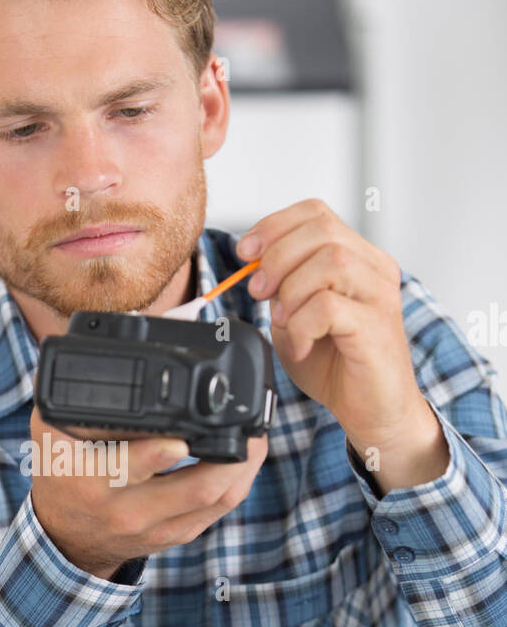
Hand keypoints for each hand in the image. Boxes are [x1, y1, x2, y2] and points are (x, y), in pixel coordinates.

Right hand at [27, 399, 268, 579]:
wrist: (66, 537)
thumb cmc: (63, 475)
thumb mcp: (52, 435)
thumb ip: (72, 398)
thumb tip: (105, 351)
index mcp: (91, 482)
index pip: (128, 468)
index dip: (157, 454)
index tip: (180, 440)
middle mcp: (127, 511)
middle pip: (194, 488)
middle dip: (230, 456)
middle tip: (250, 423)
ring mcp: (157, 528)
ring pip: (216, 499)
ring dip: (245, 465)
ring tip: (257, 432)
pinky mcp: (178, 534)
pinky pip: (219, 509)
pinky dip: (239, 479)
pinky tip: (248, 454)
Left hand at [240, 198, 429, 456]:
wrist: (373, 412)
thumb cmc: (337, 366)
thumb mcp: (296, 318)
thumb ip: (280, 289)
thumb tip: (252, 266)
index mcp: (358, 258)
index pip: (317, 213)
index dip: (274, 226)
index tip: (246, 254)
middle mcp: (375, 269)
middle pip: (322, 230)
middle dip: (277, 257)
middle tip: (259, 292)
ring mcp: (380, 296)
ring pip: (330, 261)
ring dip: (292, 290)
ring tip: (285, 320)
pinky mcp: (377, 326)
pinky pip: (329, 306)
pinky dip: (303, 324)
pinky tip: (303, 345)